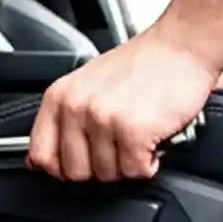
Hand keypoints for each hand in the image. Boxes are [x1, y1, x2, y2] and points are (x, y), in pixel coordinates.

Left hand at [26, 28, 219, 180]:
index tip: (83, 162)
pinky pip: (135, 171)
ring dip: (129, 162)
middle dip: (101, 167)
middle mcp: (76, 108)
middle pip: (75, 172)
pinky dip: (149, 163)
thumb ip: (65, 121)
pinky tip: (153, 139)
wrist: (181, 46)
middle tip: (120, 145)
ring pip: (108, 175)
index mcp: (59, 97)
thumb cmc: (142, 66)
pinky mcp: (133, 131)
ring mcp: (103, 119)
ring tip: (138, 135)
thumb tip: (45, 160)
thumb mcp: (87, 86)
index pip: (40, 155)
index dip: (62, 168)